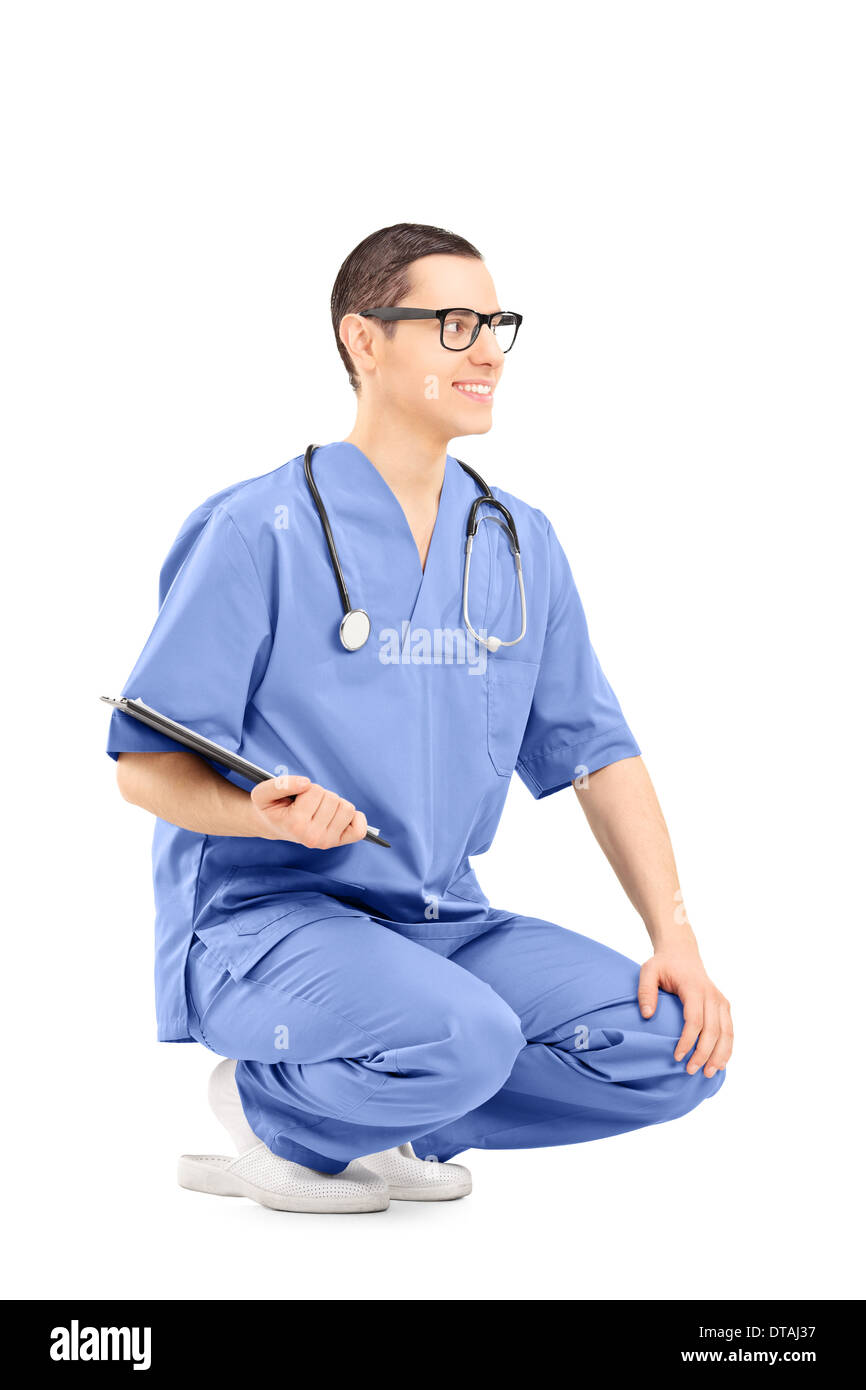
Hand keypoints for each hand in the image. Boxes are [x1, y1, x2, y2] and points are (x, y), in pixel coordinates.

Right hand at [250, 775, 367, 848]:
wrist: (273, 825)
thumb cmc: (271, 808)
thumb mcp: (263, 793)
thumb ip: (280, 784)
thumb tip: (305, 783)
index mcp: (296, 825)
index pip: (315, 790)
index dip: (305, 787)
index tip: (295, 798)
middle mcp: (313, 838)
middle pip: (333, 798)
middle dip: (320, 795)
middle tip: (305, 805)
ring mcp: (328, 842)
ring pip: (347, 808)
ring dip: (334, 804)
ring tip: (317, 810)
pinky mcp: (339, 842)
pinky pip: (359, 829)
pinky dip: (355, 818)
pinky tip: (337, 816)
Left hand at [638, 947, 732, 1078]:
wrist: (682, 953)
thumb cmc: (663, 964)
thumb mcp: (648, 971)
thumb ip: (645, 991)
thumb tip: (648, 1015)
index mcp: (694, 988)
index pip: (695, 1019)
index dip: (688, 1040)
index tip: (677, 1056)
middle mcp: (711, 995)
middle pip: (713, 1030)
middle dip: (703, 1053)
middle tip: (690, 1070)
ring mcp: (720, 1000)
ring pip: (726, 1032)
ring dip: (719, 1055)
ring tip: (708, 1073)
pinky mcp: (724, 1006)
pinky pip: (730, 1030)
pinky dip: (728, 1048)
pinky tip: (720, 1063)